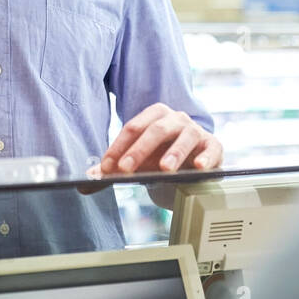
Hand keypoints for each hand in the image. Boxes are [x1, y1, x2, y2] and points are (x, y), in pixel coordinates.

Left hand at [100, 103, 222, 174]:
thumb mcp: (136, 165)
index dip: (118, 147)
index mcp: (154, 116)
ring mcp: (196, 132)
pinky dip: (207, 157)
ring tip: (165, 168)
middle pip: (157, 129)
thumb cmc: (159, 161)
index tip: (106, 167)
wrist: (188, 170)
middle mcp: (176, 119)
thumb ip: (112, 171)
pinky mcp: (214, 147)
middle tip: (126, 169)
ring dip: (174, 152)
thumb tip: (84, 183)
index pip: (133, 127)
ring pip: (186, 136)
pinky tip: (200, 167)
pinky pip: (212, 149)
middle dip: (139, 149)